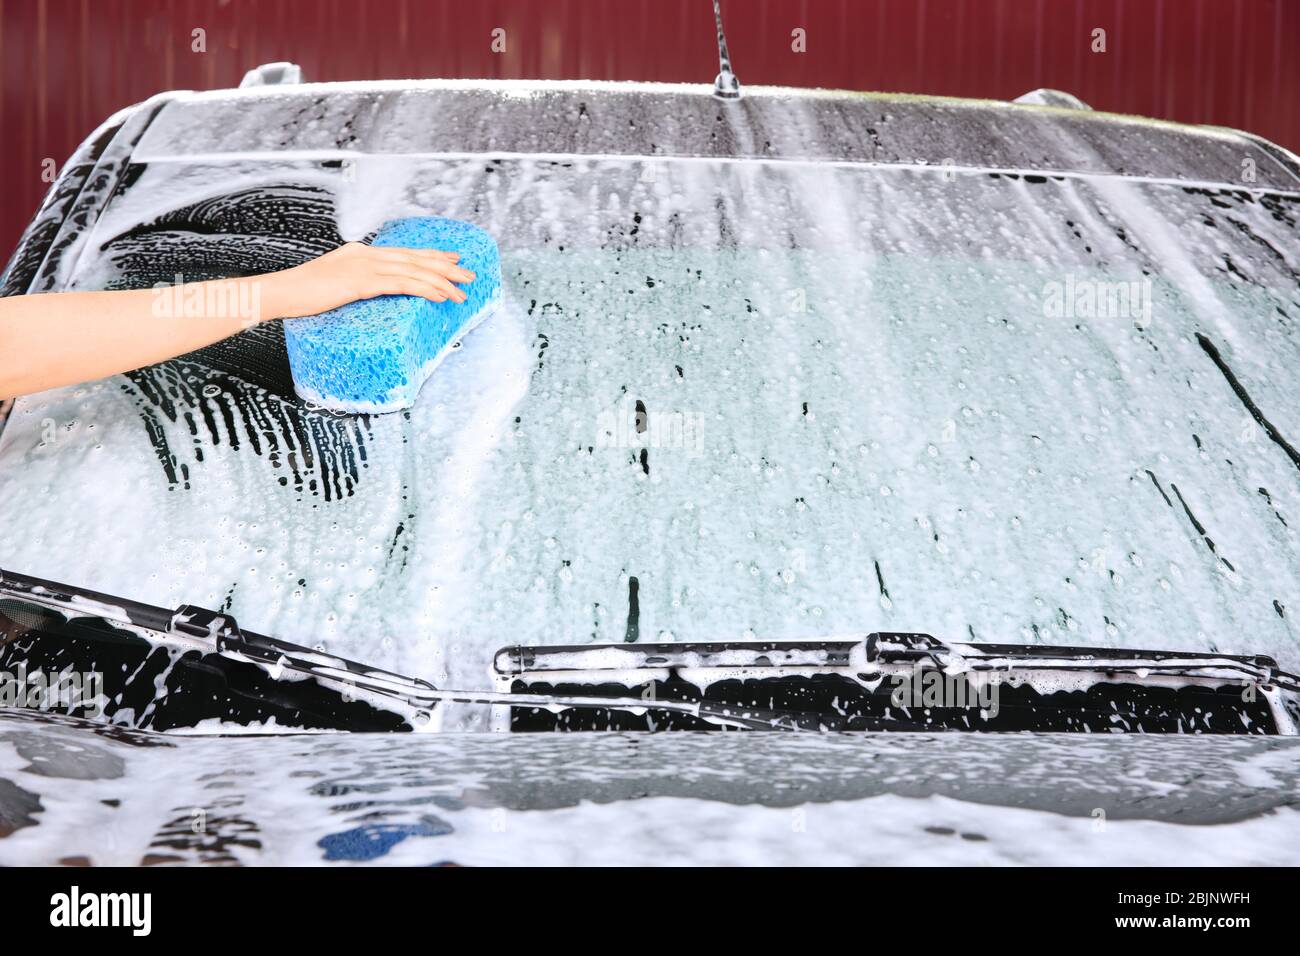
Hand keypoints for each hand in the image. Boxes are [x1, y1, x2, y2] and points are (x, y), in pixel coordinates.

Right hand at [263, 242, 476, 320]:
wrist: (280, 292)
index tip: (452, 259)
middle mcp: (366, 254)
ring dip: (442, 281)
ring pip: (413, 270)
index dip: (430, 256)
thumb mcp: (333, 284)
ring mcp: (364, 266)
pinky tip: (441, 295)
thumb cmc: (302, 294)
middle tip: (469, 274)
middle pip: (414, 258)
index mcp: (360, 254)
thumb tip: (370, 291)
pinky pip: (401, 284)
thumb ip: (354, 283)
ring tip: (462, 291)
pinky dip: (425, 288)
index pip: (403, 253)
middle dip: (445, 267)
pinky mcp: (361, 282)